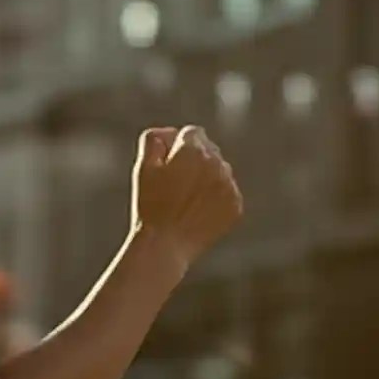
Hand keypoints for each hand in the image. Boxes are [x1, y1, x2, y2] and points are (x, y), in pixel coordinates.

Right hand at [130, 125, 242, 262]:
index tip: (168, 163)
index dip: (178, 146)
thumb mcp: (142, 167)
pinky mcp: (235, 206)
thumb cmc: (150, 205)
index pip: (193, 133)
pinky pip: (227, 192)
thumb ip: (154, 139)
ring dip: (207, 177)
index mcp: (194, 150)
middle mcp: (217, 164)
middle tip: (175, 183)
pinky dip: (215, 198)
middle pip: (209, 150)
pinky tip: (197, 211)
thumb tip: (169, 133)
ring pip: (220, 170)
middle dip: (195, 160)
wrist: (165, 245)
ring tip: (186, 199)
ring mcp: (229, 186)